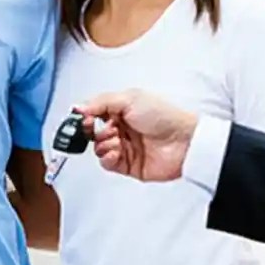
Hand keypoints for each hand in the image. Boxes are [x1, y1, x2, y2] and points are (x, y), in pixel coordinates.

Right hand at [76, 88, 198, 181]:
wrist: (184, 141)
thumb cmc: (164, 116)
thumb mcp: (130, 98)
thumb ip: (101, 102)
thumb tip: (79, 107)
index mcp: (122, 110)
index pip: (95, 114)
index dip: (87, 117)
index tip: (85, 118)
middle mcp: (123, 129)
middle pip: (94, 133)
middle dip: (94, 131)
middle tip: (102, 129)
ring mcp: (126, 147)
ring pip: (99, 149)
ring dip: (103, 144)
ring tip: (116, 140)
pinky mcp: (129, 165)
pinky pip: (107, 164)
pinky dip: (107, 158)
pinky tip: (116, 151)